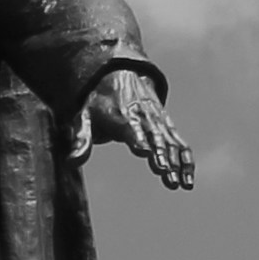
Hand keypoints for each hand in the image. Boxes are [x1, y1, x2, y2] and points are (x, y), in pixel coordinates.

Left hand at [87, 68, 194, 189]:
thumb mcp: (83, 115)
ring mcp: (158, 122)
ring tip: (178, 185)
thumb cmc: (98, 101)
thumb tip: (71, 163)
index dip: (138, 139)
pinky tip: (188, 181)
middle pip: (155, 137)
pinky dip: (186, 160)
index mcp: (122, 115)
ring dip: (176, 163)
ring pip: (170, 143)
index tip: (145, 152)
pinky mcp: (167, 127)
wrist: (121, 74)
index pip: (131, 128)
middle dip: (160, 156)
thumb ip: (81, 139)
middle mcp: (143, 117)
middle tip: (164, 174)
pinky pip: (180, 144)